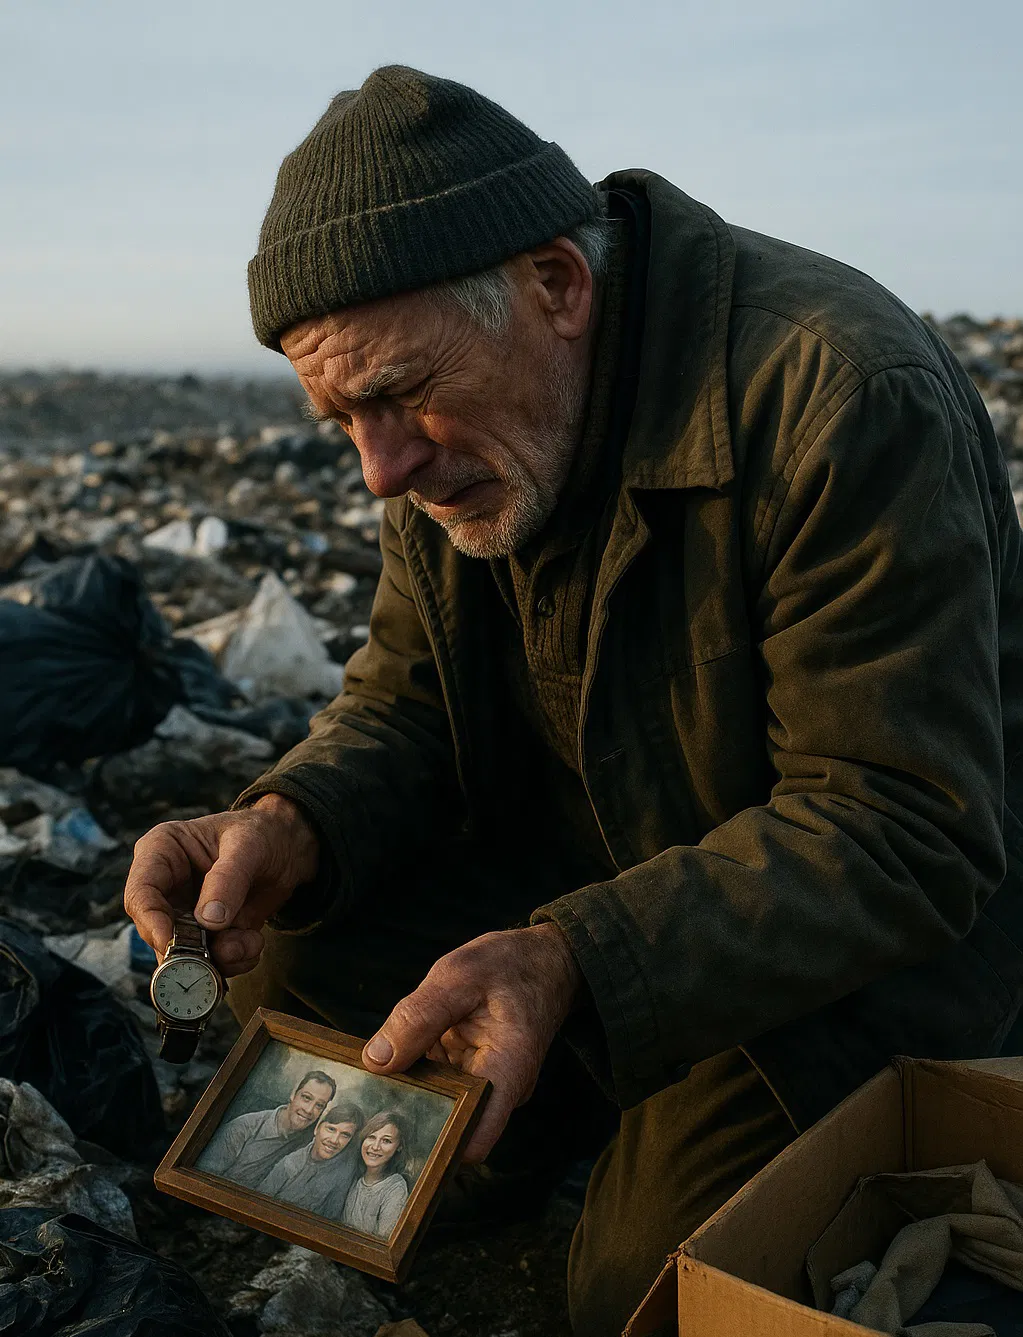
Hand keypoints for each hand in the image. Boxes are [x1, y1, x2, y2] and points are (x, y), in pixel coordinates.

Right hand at [123, 794, 319, 975]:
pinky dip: (232, 961)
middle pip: (156, 931)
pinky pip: (208, 960)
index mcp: (162, 851)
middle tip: (223, 953)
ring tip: (250, 943)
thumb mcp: (249, 845)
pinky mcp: (204, 935)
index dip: (150, 921)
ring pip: (182, 954)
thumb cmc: (263, 833)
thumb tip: (209, 921)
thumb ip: (229, 878)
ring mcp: (184, 913)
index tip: (170, 943)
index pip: (141, 892)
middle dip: (188, 950)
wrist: (289, 849)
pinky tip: (254, 943)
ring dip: (217, 959)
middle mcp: (166, 886)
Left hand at [361, 922, 581, 1161]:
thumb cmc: (510, 964)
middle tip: (366, 1103)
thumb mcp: (458, 976)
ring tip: (373, 1080)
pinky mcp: (473, 1072)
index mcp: (506, 1071)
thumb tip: (376, 1060)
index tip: (392, 1131)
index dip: (433, 1144)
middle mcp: (500, 1090)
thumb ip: (417, 1016)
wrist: (543, 960)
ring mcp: (486, 1084)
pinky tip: (395, 1060)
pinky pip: (441, 1083)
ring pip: (441, 1105)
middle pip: (450, 1125)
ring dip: (411, 1093)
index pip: (472, 1139)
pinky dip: (418, 1074)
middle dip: (410, 1116)